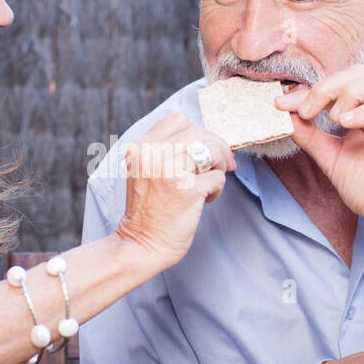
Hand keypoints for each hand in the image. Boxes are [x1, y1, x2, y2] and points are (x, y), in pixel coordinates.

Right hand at [114, 113, 234, 265]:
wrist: (141, 244)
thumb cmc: (148, 209)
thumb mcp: (145, 170)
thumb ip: (166, 151)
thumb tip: (209, 139)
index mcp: (141, 148)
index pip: (178, 119)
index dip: (197, 131)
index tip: (205, 147)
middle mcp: (154, 155)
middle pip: (199, 132)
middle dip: (217, 147)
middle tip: (222, 164)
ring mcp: (171, 172)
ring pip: (213, 149)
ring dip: (220, 164)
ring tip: (210, 181)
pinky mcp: (188, 191)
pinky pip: (218, 177)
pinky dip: (217, 189)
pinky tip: (204, 200)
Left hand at [276, 64, 363, 256]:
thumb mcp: (330, 156)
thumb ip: (310, 134)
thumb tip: (285, 111)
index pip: (345, 80)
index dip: (313, 88)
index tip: (283, 103)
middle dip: (329, 86)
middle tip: (307, 110)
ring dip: (352, 93)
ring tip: (332, 117)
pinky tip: (347, 123)